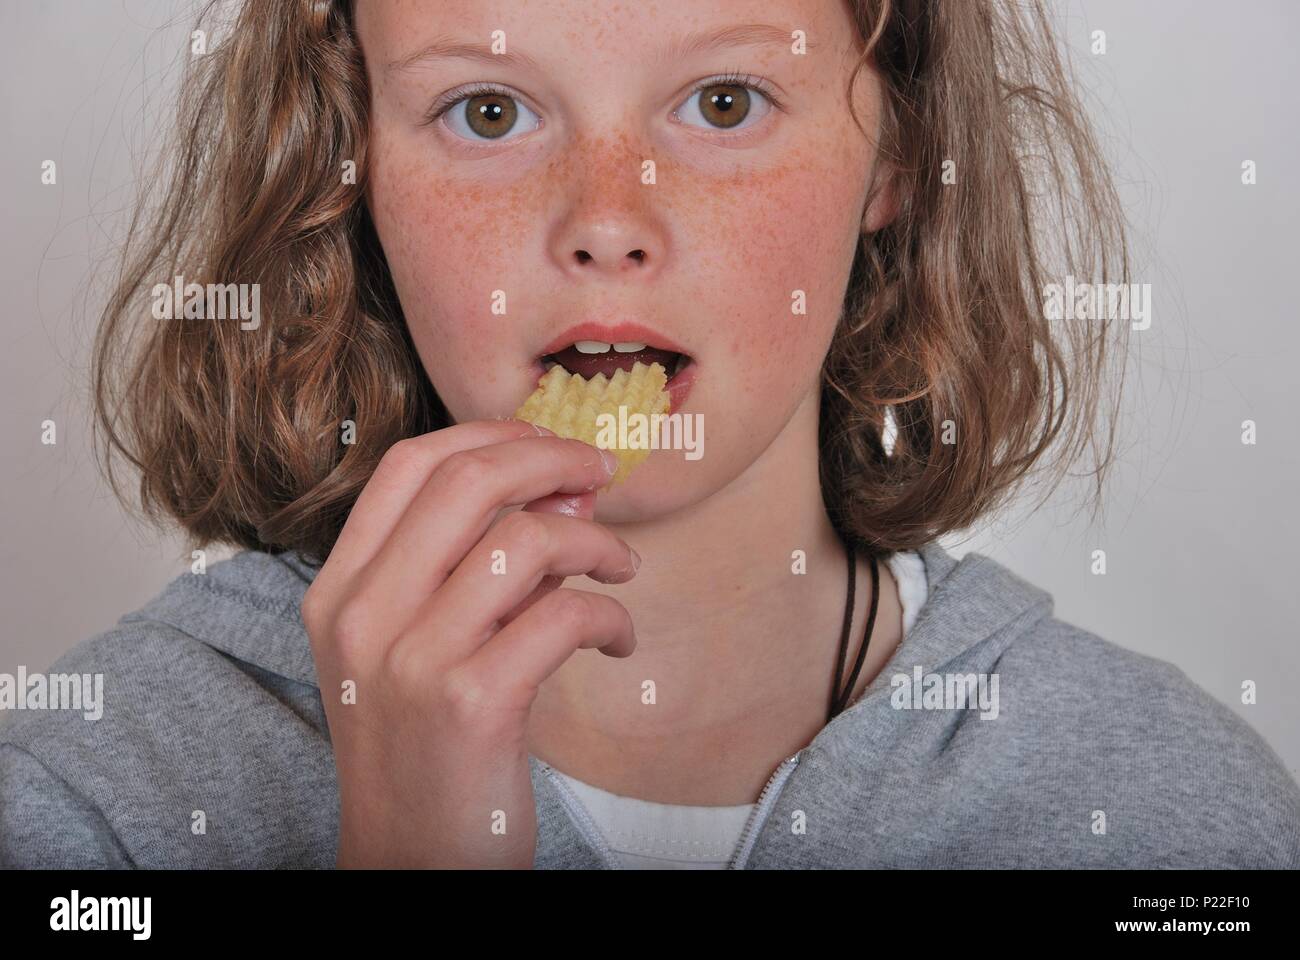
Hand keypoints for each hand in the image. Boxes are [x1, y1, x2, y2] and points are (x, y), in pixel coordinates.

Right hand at [301, 419, 639, 867]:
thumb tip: (562, 486)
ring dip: (597, 541)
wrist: (409, 861)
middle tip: (599, 475)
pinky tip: (617, 641)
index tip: (547, 445)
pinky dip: (611, 617)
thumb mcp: (415, 647)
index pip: (409, 464)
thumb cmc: (425, 746)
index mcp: (338, 590)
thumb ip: (468, 568)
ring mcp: (411, 659)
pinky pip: (564, 614)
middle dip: (553, 458)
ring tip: (620, 569)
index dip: (491, 434)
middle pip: (468, 479)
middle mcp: (362, 614)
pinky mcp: (470, 704)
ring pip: (526, 540)